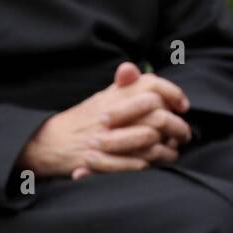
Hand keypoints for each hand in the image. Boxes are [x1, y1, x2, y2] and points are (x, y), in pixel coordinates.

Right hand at [71, 62, 192, 179]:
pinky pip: (135, 162)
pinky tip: (157, 163)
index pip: (150, 85)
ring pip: (149, 140)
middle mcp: (111, 113)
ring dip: (167, 148)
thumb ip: (122, 85)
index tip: (183, 106)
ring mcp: (106, 138)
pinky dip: (150, 163)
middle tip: (184, 134)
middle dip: (177, 126)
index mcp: (113, 95)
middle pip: (157, 115)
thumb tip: (133, 68)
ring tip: (174, 151)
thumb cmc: (81, 120)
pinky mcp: (101, 160)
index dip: (172, 93)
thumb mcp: (101, 97)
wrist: (47, 142)